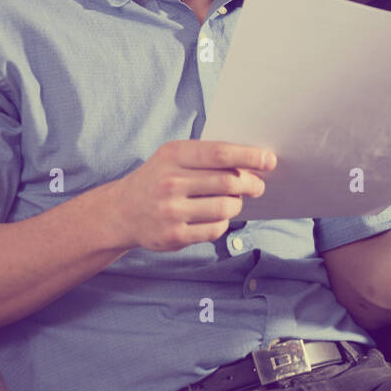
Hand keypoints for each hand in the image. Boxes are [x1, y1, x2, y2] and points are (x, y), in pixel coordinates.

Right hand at [108, 140, 273, 251]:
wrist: (121, 212)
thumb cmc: (159, 179)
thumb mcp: (174, 157)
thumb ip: (208, 157)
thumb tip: (255, 164)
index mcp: (172, 155)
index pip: (221, 154)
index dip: (250, 157)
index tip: (269, 161)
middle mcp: (170, 182)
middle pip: (228, 182)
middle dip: (251, 184)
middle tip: (258, 186)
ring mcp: (170, 211)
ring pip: (226, 208)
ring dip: (237, 205)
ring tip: (234, 201)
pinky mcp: (173, 236)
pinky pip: (215, 229)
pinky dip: (223, 223)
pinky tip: (217, 217)